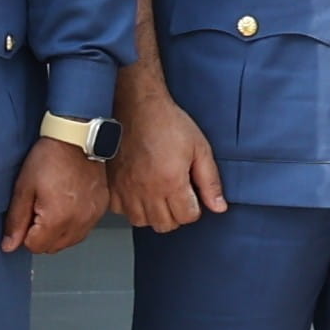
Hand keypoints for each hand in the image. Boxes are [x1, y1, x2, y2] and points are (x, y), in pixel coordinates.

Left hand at [5, 135, 110, 255]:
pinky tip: (66, 205)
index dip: (25, 234)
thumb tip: (9, 245)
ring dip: (57, 232)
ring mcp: (92, 217)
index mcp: (58, 219)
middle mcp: (79, 223)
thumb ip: (16, 221)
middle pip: (52, 248)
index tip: (26, 215)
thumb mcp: (24, 188)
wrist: (76, 139)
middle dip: (40, 235)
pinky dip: (73, 224)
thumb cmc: (50, 158)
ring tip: (52, 206)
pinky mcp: (101, 210)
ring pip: (69, 242)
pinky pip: (83, 229)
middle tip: (37, 209)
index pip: (35, 247)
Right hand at [114, 88, 226, 232]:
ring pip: (142, 221)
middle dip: (175, 214)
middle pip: (165, 224)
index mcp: (171, 182)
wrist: (135, 104)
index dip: (194, 208)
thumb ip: (210, 182)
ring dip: (152, 213)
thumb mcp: (200, 148)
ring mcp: (126, 188)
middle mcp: (147, 189)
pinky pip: (120, 210)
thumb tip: (219, 207)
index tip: (191, 194)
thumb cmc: (166, 122)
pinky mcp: (111, 183)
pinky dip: (129, 206)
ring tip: (157, 195)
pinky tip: (137, 191)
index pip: (187, 217)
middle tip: (176, 195)